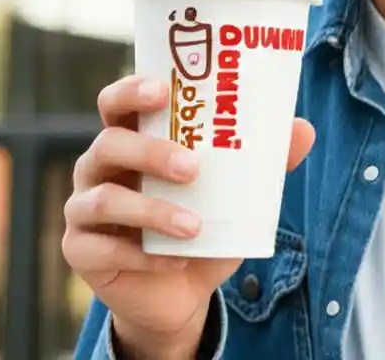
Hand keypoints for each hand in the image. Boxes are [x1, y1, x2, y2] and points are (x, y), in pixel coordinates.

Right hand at [62, 75, 315, 357]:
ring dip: (151, 212)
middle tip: (193, 168)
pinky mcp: (81, 252)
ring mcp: (83, 210)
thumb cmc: (203, 226)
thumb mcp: (237, 195)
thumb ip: (265, 162)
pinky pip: (103, 249)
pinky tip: (174, 261)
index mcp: (132, 141)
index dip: (130, 90)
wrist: (180, 293)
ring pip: (104, 199)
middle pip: (108, 144)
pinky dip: (142, 255)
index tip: (162, 90)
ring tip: (195, 227)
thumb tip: (304, 129)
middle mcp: (100, 168)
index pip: (116, 103)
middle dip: (150, 152)